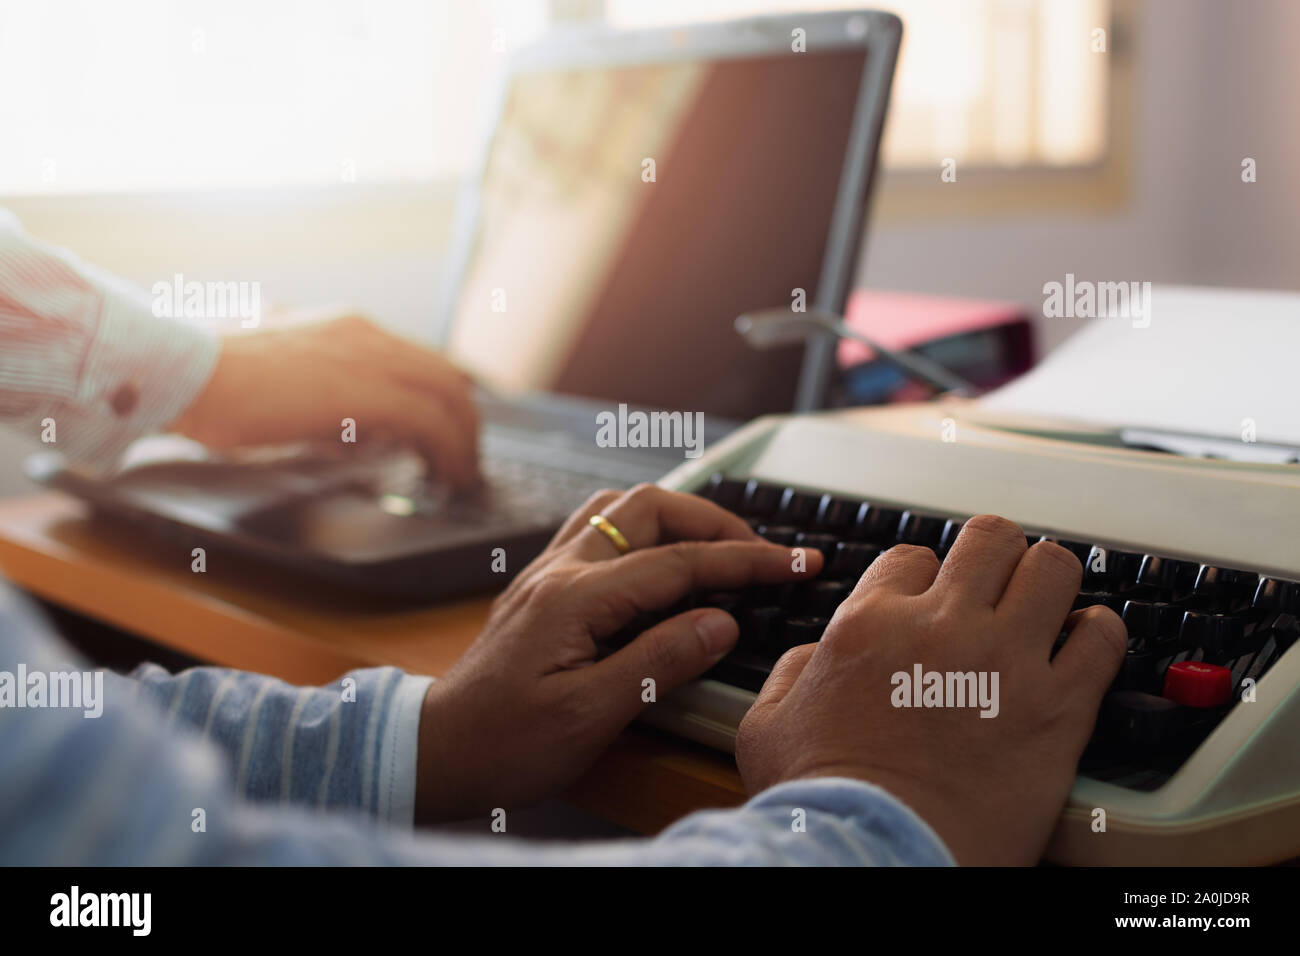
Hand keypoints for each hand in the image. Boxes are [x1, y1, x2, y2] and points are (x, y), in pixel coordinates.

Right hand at [169, 312, 480, 488]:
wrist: (180, 368)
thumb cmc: (208, 377)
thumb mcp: (275, 375)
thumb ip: (312, 389)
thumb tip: (334, 423)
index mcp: (344, 327)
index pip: (419, 360)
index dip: (444, 399)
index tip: (449, 431)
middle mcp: (364, 333)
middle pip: (446, 375)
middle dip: (465, 423)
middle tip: (465, 461)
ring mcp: (366, 355)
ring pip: (448, 395)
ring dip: (463, 440)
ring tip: (461, 476)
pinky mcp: (363, 387)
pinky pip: (430, 419)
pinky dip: (449, 450)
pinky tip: (446, 475)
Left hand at [414, 484, 823, 821]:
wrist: (436, 751)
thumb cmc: (504, 743)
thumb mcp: (590, 714)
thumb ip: (659, 661)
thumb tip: (721, 623)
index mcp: (574, 598)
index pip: (679, 562)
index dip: (745, 561)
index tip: (795, 563)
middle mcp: (558, 570)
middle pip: (649, 508)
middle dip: (715, 521)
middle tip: (762, 553)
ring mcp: (546, 572)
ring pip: (620, 508)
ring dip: (676, 516)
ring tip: (718, 546)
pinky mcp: (542, 587)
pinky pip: (599, 529)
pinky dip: (643, 531)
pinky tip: (660, 559)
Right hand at [735, 515, 1126, 864]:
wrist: (874, 855)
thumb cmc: (822, 801)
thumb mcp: (766, 725)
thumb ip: (791, 672)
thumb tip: (818, 655)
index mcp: (869, 624)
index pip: (912, 557)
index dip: (923, 579)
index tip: (932, 605)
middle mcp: (940, 627)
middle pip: (990, 539)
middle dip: (995, 555)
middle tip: (997, 583)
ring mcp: (1005, 662)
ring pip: (1052, 569)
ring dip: (1049, 582)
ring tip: (1046, 607)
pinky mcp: (1058, 708)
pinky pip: (1103, 638)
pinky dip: (1098, 634)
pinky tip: (1083, 646)